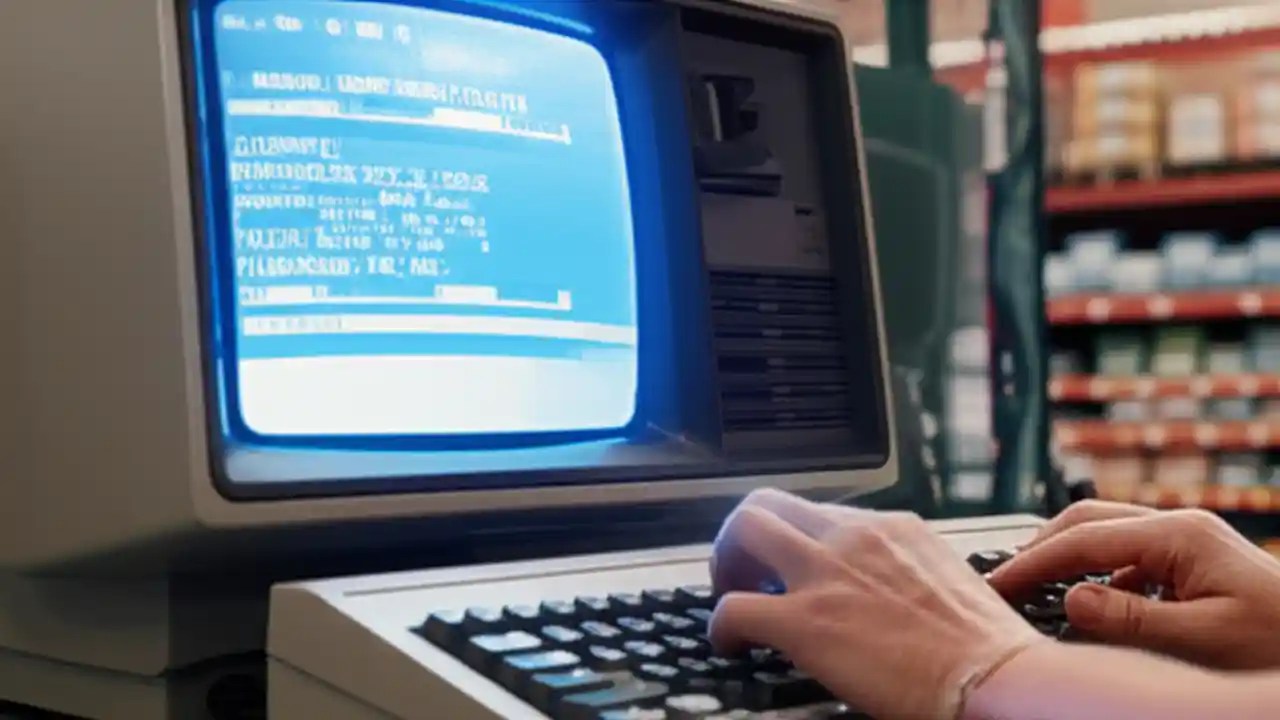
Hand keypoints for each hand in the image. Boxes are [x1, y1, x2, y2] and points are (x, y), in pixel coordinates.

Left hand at [709, 489, 1044, 719]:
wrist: (998, 681)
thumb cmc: (990, 651)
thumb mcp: (954, 586)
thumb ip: (913, 577)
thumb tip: (896, 599)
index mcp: (897, 529)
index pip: (824, 513)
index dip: (799, 541)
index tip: (795, 566)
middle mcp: (856, 537)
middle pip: (771, 502)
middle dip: (747, 536)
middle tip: (745, 573)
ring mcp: (826, 574)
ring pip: (744, 528)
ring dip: (727, 562)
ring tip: (730, 595)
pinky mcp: (804, 622)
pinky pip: (734, 609)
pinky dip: (722, 626)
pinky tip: (731, 646)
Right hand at [989, 500, 1279, 669]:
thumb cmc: (1279, 646)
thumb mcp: (1204, 640)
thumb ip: (1131, 619)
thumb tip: (1072, 599)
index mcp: (1181, 535)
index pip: (1084, 538)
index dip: (1033, 563)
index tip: (997, 585)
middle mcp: (1181, 527)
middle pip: (1088, 520)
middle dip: (1042, 548)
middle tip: (1005, 581)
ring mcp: (1188, 542)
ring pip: (1107, 536)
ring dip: (1068, 560)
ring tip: (1034, 591)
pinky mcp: (1193, 563)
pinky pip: (1130, 560)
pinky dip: (1098, 577)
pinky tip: (1089, 608)